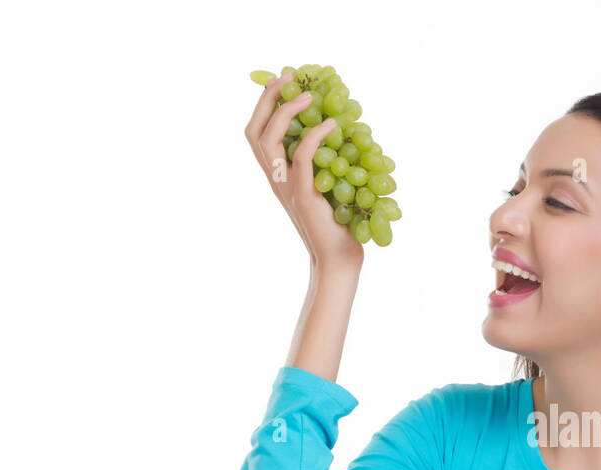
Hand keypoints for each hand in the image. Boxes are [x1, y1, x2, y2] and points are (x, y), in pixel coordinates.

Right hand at [245, 72, 363, 272]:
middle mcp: (276, 180)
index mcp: (278, 177)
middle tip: (288, 77)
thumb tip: (345, 131)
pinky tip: (332, 124)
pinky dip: (315, 136)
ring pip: (269, 141)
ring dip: (286, 112)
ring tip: (308, 95)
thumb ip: (325, 163)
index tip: (283, 82)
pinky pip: (303, 158)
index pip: (258, 135)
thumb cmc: (338, 227)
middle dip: (267, 99)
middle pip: (255, 132)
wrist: (338, 260)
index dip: (264, 106)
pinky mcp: (304, 195)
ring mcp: (287, 188)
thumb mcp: (328, 187)